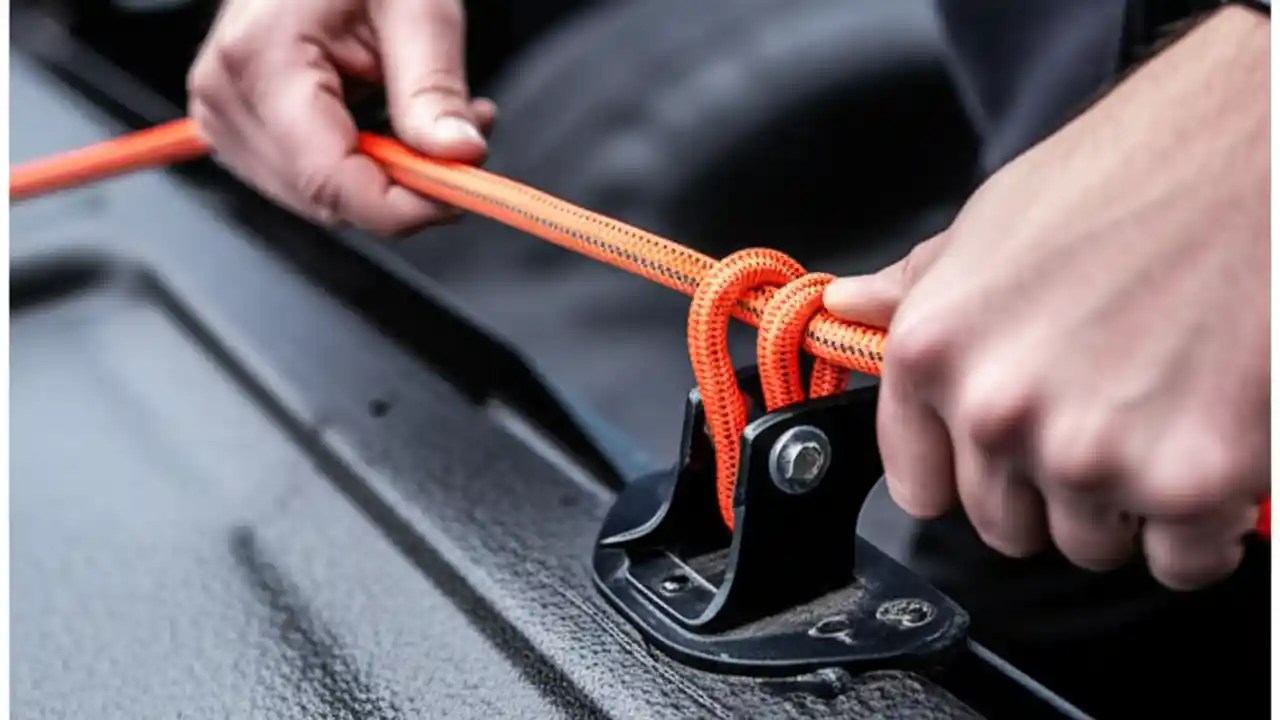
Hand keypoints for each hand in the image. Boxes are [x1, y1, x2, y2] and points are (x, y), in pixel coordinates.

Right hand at [187, 0, 495, 234]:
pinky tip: (387, 122)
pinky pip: (309, 180)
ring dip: (388, 175)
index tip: (463, 190)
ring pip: (323, 199)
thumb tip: (458, 156)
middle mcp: (226, 97)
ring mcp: (223, 115)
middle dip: (405, 184)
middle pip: (328, 199)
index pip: (332, 182)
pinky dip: (361, 166)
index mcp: (263, 63)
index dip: (406, 206)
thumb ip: (432, 88)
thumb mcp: (416, 6)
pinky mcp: (235, 126)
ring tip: (426, 114)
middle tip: (461, 130)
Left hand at [824, 6, 1268, 589]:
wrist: (1258, 149)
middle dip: (1052, 489)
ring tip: (1162, 415)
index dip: (972, 474)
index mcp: (933, 353)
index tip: (1009, 456)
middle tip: (1106, 417)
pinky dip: (1204, 526)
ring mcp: (1089, 454)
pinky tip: (1214, 448)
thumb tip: (851, 306)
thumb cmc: (1130, 175)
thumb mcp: (994, 224)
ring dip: (1127, 505)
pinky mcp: (1189, 481)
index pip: (921, 486)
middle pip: (1007, 526)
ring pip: (1092, 544)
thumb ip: (920, 289)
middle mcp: (996, 411)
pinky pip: (1182, 560)